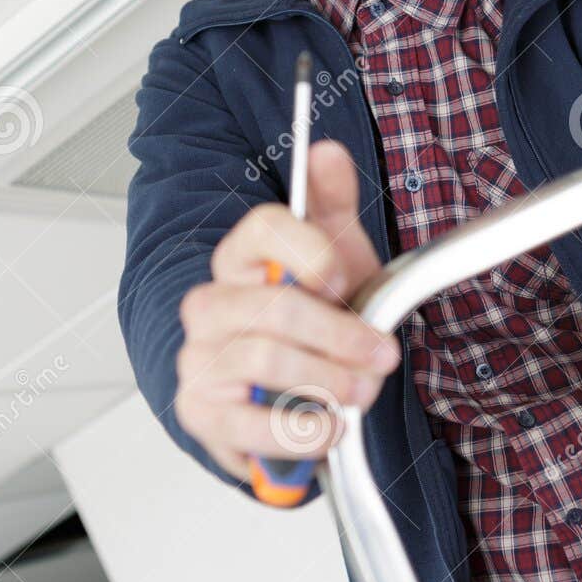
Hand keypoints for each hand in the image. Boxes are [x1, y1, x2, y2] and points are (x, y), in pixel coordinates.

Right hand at [174, 139, 401, 482]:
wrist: (291, 392)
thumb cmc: (313, 321)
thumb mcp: (334, 260)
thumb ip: (331, 204)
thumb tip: (327, 152)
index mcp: (241, 258)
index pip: (263, 229)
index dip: (311, 252)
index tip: (344, 279)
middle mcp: (210, 304)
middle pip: (274, 307)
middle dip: (341, 335)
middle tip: (381, 355)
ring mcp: (200, 358)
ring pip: (264, 360)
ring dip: (328, 380)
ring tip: (362, 393)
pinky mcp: (201, 413)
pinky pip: (247, 423)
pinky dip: (299, 429)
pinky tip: (329, 426)